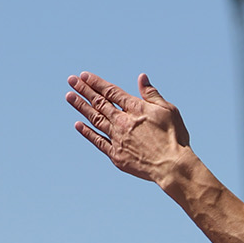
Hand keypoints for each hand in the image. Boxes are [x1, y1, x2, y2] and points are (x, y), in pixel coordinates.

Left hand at [67, 72, 192, 184]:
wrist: (171, 166)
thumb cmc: (174, 137)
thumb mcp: (168, 110)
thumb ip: (152, 94)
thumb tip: (142, 78)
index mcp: (136, 109)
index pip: (111, 92)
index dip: (96, 83)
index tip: (84, 76)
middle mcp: (122, 122)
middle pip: (99, 103)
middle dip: (84, 90)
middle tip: (71, 80)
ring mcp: (117, 139)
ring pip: (95, 119)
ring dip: (81, 107)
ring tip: (69, 96)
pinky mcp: (116, 155)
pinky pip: (98, 141)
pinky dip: (87, 132)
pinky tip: (78, 124)